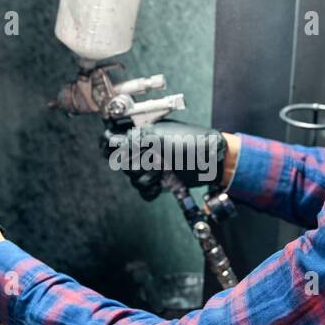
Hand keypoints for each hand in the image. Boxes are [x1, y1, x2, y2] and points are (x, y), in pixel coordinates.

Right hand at [101, 120, 228, 200]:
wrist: (214, 163)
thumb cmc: (192, 144)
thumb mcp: (161, 138)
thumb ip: (134, 140)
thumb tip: (113, 143)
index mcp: (143, 133)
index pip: (114, 139)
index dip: (110, 146)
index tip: (115, 152)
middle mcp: (145, 149)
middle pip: (121, 162)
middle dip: (135, 165)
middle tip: (151, 160)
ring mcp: (152, 166)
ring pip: (133, 178)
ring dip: (146, 178)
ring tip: (162, 172)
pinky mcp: (160, 181)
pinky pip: (144, 191)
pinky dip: (151, 190)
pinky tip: (160, 185)